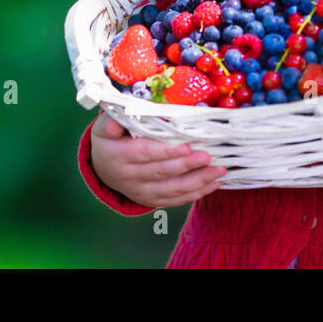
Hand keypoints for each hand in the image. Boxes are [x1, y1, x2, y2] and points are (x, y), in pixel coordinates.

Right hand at [88, 110, 225, 207]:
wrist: (103, 169)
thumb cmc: (110, 140)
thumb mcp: (103, 128)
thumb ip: (109, 122)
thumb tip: (113, 121)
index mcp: (119, 156)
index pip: (145, 154)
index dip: (166, 152)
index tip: (187, 146)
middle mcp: (130, 178)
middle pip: (162, 172)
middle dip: (187, 165)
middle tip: (208, 157)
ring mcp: (141, 192)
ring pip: (172, 189)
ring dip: (198, 181)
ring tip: (219, 171)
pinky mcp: (152, 200)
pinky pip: (176, 200)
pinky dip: (196, 193)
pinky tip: (214, 184)